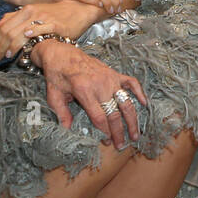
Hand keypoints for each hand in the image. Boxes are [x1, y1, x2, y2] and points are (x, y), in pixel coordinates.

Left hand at [0, 1, 103, 60]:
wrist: (79, 9)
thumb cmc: (56, 13)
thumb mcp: (34, 13)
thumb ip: (14, 17)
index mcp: (25, 10)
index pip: (4, 27)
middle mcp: (32, 13)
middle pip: (10, 31)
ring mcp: (43, 19)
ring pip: (21, 33)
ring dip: (11, 46)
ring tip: (6, 56)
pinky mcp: (54, 25)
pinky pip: (40, 31)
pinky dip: (30, 37)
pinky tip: (24, 45)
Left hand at [32, 40, 146, 149]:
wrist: (61, 53)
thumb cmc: (57, 74)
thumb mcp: (53, 95)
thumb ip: (61, 113)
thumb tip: (67, 130)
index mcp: (84, 91)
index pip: (99, 117)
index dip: (105, 132)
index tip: (107, 142)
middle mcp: (100, 85)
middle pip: (114, 113)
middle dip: (119, 132)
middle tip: (121, 145)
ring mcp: (110, 78)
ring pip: (126, 102)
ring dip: (132, 120)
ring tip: (135, 134)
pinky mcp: (114, 73)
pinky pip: (131, 83)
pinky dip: (139, 93)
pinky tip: (144, 104)